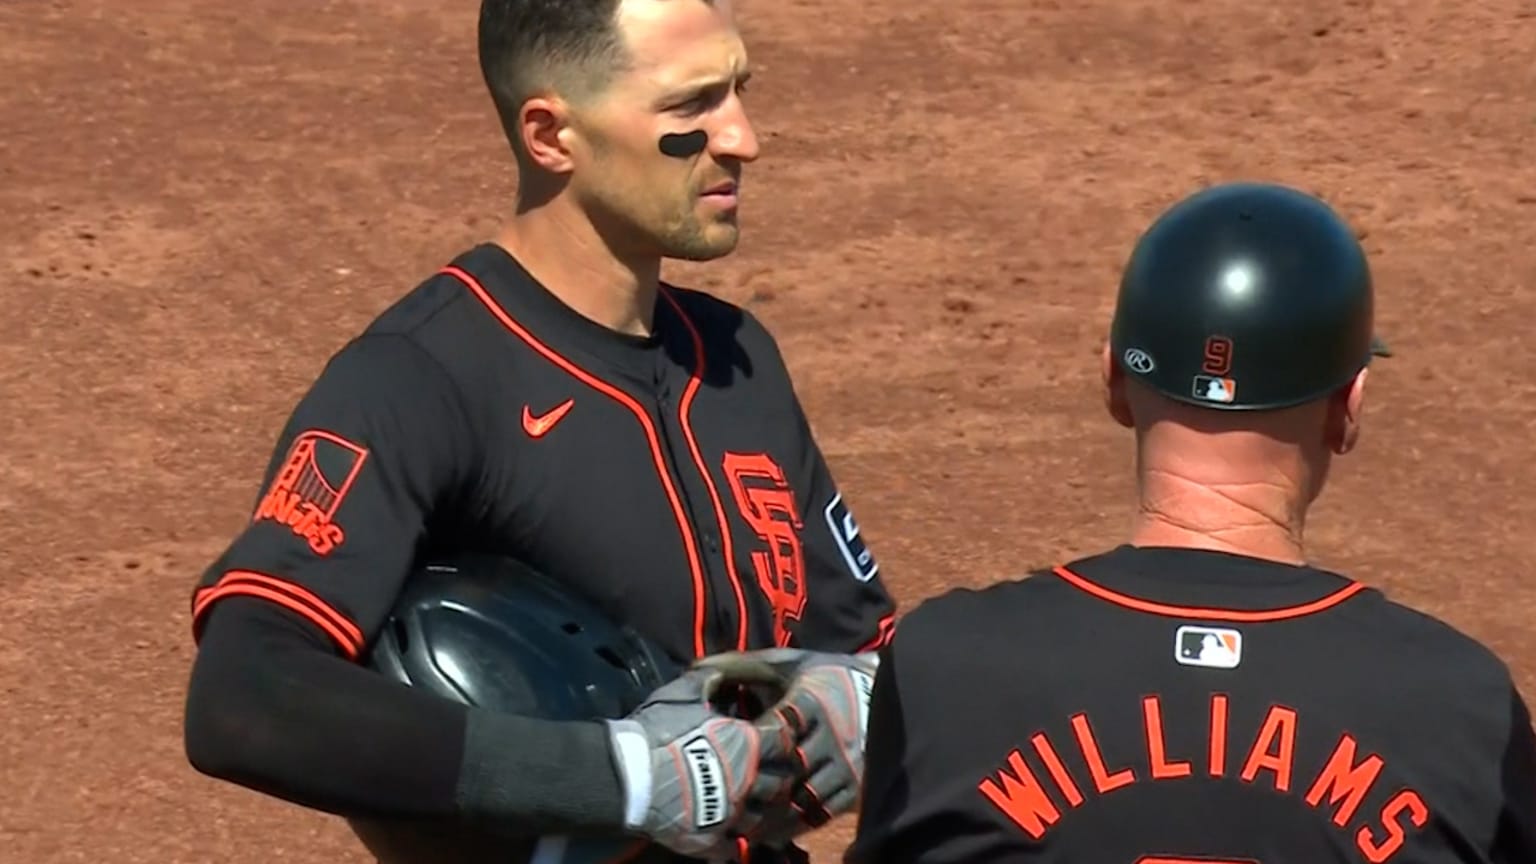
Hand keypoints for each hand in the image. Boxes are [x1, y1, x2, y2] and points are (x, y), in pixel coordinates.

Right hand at [604, 656, 800, 859]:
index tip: (774, 738)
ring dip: (758, 811)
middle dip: (777, 778)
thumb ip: (706, 681)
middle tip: (766, 774)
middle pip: (782, 783)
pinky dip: (734, 842)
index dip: (781, 738)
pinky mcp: (712, 841)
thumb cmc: (658, 731)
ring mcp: (732, 815)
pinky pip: (735, 847)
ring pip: (763, 818)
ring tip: (748, 806)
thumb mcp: (682, 695)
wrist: (629, 776)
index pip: (784, 741)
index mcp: (747, 744)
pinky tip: (728, 835)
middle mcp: (749, 781)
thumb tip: (717, 671)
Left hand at [695, 649, 877, 831]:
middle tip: (724, 801)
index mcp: (811, 702)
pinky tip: (772, 830)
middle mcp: (832, 734)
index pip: (773, 731)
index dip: (747, 747)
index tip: (723, 756)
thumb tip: (698, 666)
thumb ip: (744, 665)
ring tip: (743, 823)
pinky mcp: (857, 784)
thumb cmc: (824, 675)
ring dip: (772, 813)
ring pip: (804, 797)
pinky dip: (796, 824)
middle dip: (756, 787)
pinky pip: (823, 813)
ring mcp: (848, 762)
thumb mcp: (788, 663)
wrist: (883, 689)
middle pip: (787, 770)